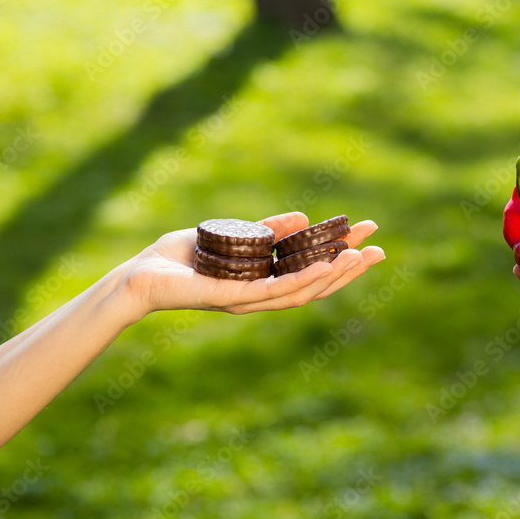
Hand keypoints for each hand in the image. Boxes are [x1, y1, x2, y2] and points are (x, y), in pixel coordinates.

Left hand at [122, 212, 384, 320]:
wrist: (140, 276)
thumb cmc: (181, 258)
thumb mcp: (234, 235)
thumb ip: (267, 230)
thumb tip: (303, 218)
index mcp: (263, 283)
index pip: (311, 273)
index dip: (342, 259)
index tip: (368, 239)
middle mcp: (260, 297)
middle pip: (315, 286)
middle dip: (349, 269)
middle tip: (379, 249)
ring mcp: (248, 300)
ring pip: (301, 292)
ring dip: (333, 276)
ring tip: (358, 257)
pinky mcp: (231, 297)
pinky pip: (273, 291)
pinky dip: (302, 279)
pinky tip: (323, 267)